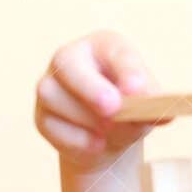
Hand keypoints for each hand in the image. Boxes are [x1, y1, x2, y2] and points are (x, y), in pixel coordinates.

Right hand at [34, 29, 170, 171]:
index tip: (137, 90)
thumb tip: (146, 113)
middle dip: (90, 87)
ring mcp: (50, 86)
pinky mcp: (42, 116)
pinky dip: (78, 140)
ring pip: (54, 96)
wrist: (110, 139)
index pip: (112, 48)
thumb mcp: (147, 108)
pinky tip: (97, 145)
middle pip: (67, 63)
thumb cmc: (131, 112)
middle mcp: (70, 58)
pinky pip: (52, 127)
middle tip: (113, 109)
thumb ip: (149, 108)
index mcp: (104, 46)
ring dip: (87, 119)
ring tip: (110, 132)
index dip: (125, 69)